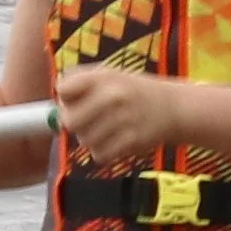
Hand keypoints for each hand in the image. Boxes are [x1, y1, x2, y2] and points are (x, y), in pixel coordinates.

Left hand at [56, 66, 183, 165]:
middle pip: (69, 121)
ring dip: (91, 139)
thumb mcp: (111, 75)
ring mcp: (123, 120)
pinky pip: (100, 155)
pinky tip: (115, 142)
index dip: (66, 98)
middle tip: (87, 121)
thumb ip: (81, 81)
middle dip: (74, 124)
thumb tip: (56, 96)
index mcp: (105, 77)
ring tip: (106, 130)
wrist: (174, 108)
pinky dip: (104, 152)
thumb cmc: (134, 92)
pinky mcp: (132, 141)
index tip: (76, 101)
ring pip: (84, 141)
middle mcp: (113, 96)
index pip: (64, 89)